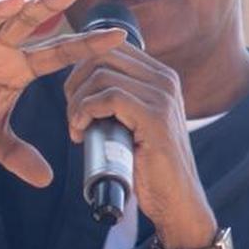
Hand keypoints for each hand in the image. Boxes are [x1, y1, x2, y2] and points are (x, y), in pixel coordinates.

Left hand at [63, 43, 216, 242]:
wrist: (176, 201)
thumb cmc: (149, 166)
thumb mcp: (133, 123)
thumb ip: (119, 99)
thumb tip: (80, 83)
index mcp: (160, 76)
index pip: (109, 47)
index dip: (81, 70)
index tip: (75, 101)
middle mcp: (164, 79)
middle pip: (101, 55)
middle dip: (74, 83)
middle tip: (72, 116)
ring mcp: (162, 96)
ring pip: (100, 75)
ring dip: (77, 102)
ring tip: (76, 128)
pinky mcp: (155, 116)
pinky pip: (108, 97)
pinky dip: (85, 112)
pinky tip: (80, 132)